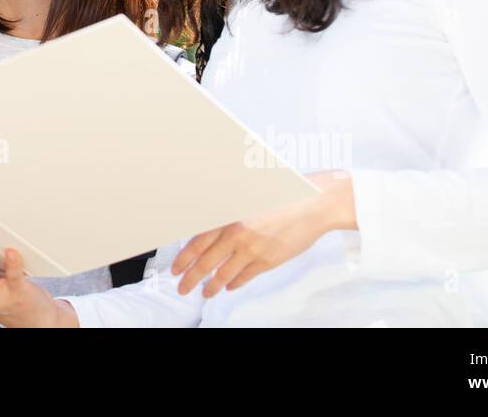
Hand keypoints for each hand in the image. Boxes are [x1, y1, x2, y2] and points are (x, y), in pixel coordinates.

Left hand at [172, 170, 355, 296]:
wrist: (311, 205)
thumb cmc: (281, 194)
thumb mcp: (247, 198)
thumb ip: (227, 214)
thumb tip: (207, 228)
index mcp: (228, 216)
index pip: (197, 242)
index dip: (184, 258)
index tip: (175, 268)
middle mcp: (237, 234)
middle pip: (206, 262)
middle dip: (191, 277)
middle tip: (182, 287)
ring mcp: (252, 249)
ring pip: (224, 274)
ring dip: (211, 286)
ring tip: (205, 292)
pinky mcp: (268, 260)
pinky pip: (245, 276)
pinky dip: (235, 283)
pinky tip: (229, 286)